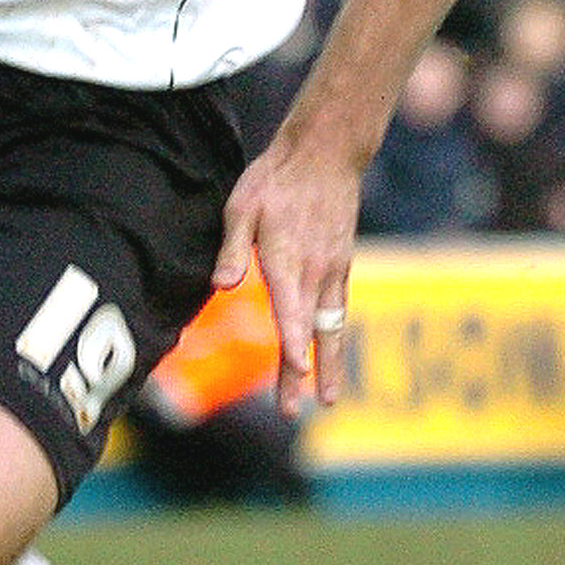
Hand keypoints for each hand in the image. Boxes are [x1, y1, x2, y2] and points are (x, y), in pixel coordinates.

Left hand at [215, 134, 360, 416]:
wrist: (326, 154)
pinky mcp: (342, 267)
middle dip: (300, 373)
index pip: (291, 308)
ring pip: (331, 327)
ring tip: (328, 400)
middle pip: (309, 331)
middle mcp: (315, 270)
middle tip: (292, 410)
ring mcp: (333, 270)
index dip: (292, 342)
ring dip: (328, 365)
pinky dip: (335, 339)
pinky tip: (331, 359)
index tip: (294, 370)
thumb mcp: (242, 204)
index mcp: (288, 258)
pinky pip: (339, 311)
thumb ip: (233, 247)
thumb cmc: (276, 179)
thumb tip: (222, 284)